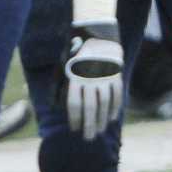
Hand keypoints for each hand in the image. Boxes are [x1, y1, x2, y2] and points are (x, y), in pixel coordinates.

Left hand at [62, 23, 123, 140]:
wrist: (94, 33)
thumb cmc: (74, 54)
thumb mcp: (62, 67)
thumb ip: (58, 86)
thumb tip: (54, 107)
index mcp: (74, 77)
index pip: (74, 104)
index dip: (74, 119)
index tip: (74, 130)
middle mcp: (89, 79)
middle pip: (90, 108)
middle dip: (89, 125)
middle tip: (88, 139)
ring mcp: (104, 76)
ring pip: (105, 104)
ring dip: (102, 120)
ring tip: (99, 131)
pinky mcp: (115, 74)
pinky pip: (117, 95)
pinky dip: (115, 108)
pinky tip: (110, 118)